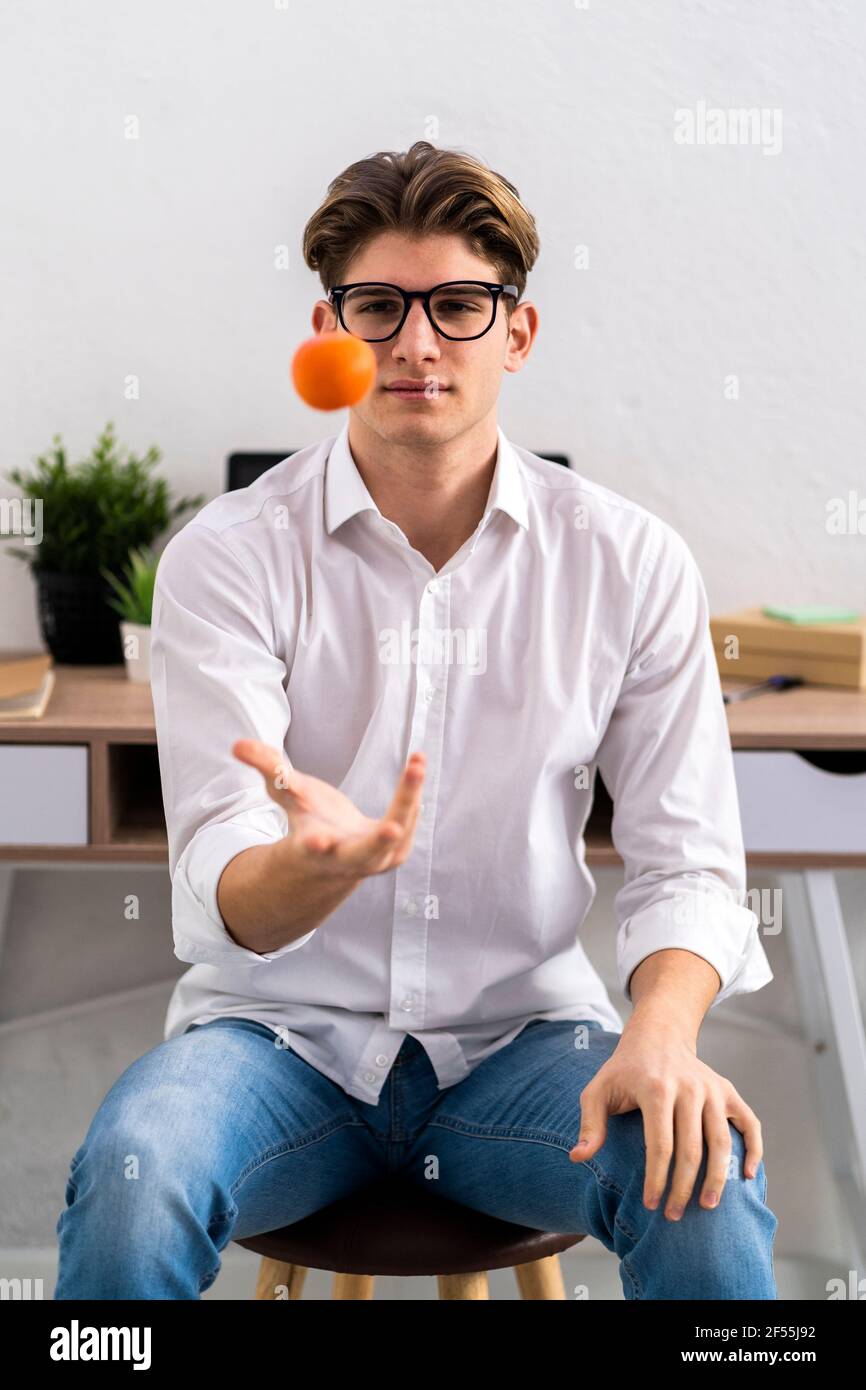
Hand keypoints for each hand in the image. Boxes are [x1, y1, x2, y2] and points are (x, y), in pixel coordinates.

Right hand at [232, 739, 425, 879]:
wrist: (335, 858)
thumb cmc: (309, 821)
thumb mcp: (287, 794)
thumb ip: (267, 769)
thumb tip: (237, 745)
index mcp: (315, 849)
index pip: (313, 849)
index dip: (314, 845)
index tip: (317, 839)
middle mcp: (347, 859)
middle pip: (364, 853)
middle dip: (378, 843)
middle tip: (392, 830)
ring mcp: (376, 859)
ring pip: (397, 833)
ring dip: (408, 798)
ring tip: (416, 762)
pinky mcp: (397, 851)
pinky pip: (409, 821)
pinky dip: (413, 795)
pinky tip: (415, 768)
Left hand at [568, 1017, 762, 1219]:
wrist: (657, 1036)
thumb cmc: (623, 1071)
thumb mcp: (598, 1090)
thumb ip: (590, 1124)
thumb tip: (578, 1158)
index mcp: (656, 1088)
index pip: (660, 1145)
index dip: (657, 1179)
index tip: (651, 1205)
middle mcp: (689, 1087)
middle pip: (692, 1149)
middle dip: (683, 1187)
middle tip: (674, 1215)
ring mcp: (712, 1089)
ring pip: (722, 1142)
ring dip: (718, 1178)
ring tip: (708, 1206)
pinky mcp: (728, 1091)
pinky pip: (749, 1123)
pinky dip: (754, 1150)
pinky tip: (748, 1177)